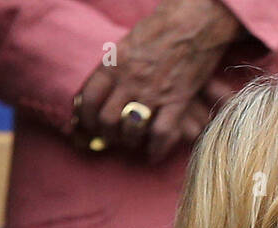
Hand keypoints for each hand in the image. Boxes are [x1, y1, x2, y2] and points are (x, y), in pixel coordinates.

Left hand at [74, 0, 241, 161]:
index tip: (88, 125)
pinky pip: (162, 133)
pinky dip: (157, 148)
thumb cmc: (161, 29)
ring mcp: (153, 92)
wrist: (192, 23)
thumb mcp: (128, 44)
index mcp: (114, 63)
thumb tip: (108, 87)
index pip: (89, 98)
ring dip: (131, 141)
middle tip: (111, 139)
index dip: (85, 117)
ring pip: (131, 129)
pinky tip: (154, 154)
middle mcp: (129, 80)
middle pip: (107, 119)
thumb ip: (117, 66)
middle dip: (107, 134)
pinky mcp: (177, 100)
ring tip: (134, 144)